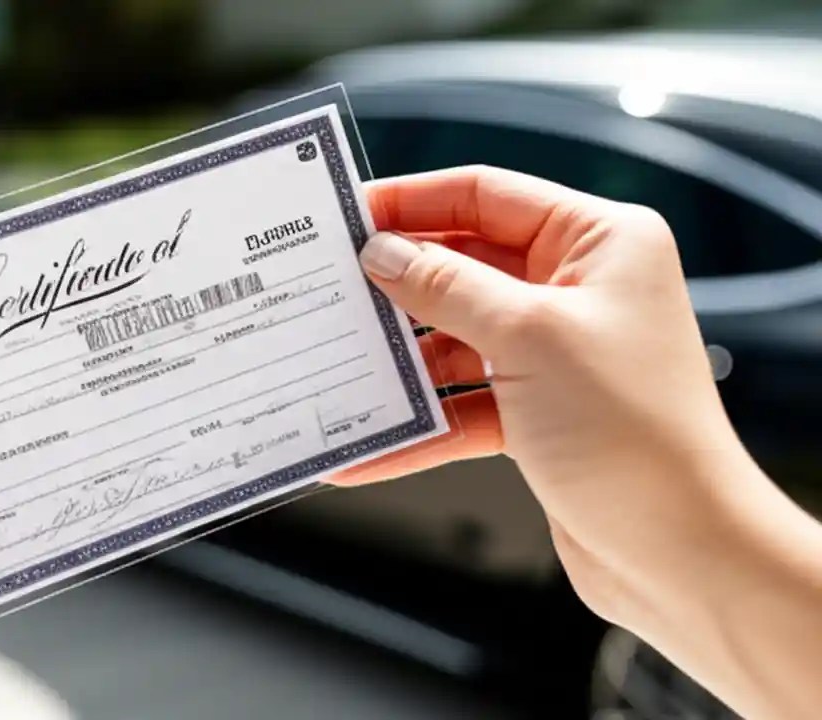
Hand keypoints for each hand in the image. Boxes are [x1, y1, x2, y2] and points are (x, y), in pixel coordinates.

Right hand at [334, 166, 821, 719]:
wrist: (681, 550)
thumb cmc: (634, 430)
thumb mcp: (527, 338)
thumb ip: (447, 288)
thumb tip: (382, 254)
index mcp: (599, 243)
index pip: (486, 196)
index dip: (412, 202)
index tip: (347, 215)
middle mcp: (579, 290)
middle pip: (463, 266)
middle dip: (396, 285)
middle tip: (328, 291)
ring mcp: (556, 354)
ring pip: (454, 339)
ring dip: (400, 362)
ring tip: (337, 367)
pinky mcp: (538, 414)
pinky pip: (462, 405)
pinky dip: (418, 426)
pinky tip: (367, 447)